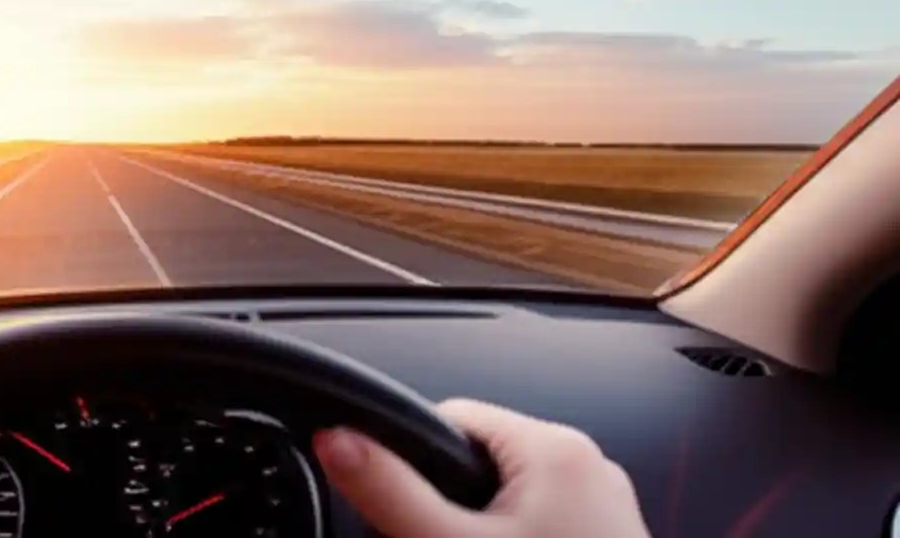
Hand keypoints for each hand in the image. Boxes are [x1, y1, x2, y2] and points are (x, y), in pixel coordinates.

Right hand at [314, 398, 649, 537]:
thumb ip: (390, 491)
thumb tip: (336, 440)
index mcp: (555, 447)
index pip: (454, 417)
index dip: (416, 461)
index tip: (408, 509)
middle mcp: (590, 466)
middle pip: (482, 462)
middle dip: (451, 504)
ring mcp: (607, 508)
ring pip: (512, 499)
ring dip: (481, 529)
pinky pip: (544, 524)